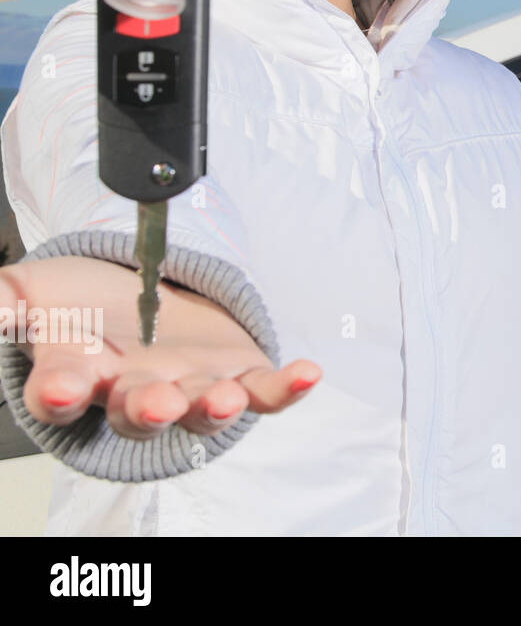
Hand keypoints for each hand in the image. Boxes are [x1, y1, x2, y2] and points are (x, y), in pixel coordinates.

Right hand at [0, 256, 319, 438]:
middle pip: (138, 411)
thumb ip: (7, 302)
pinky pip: (263, 392)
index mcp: (81, 374)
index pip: (64, 391)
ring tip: (224, 397)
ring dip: (214, 406)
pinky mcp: (236, 377)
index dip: (59, 392)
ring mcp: (189, 389)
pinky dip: (286, 389)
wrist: (133, 298)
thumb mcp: (36, 292)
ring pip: (201, 409)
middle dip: (147, 409)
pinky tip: (307, 374)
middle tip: (155, 403)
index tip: (58, 389)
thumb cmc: (80, 306)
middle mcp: (135, 391)